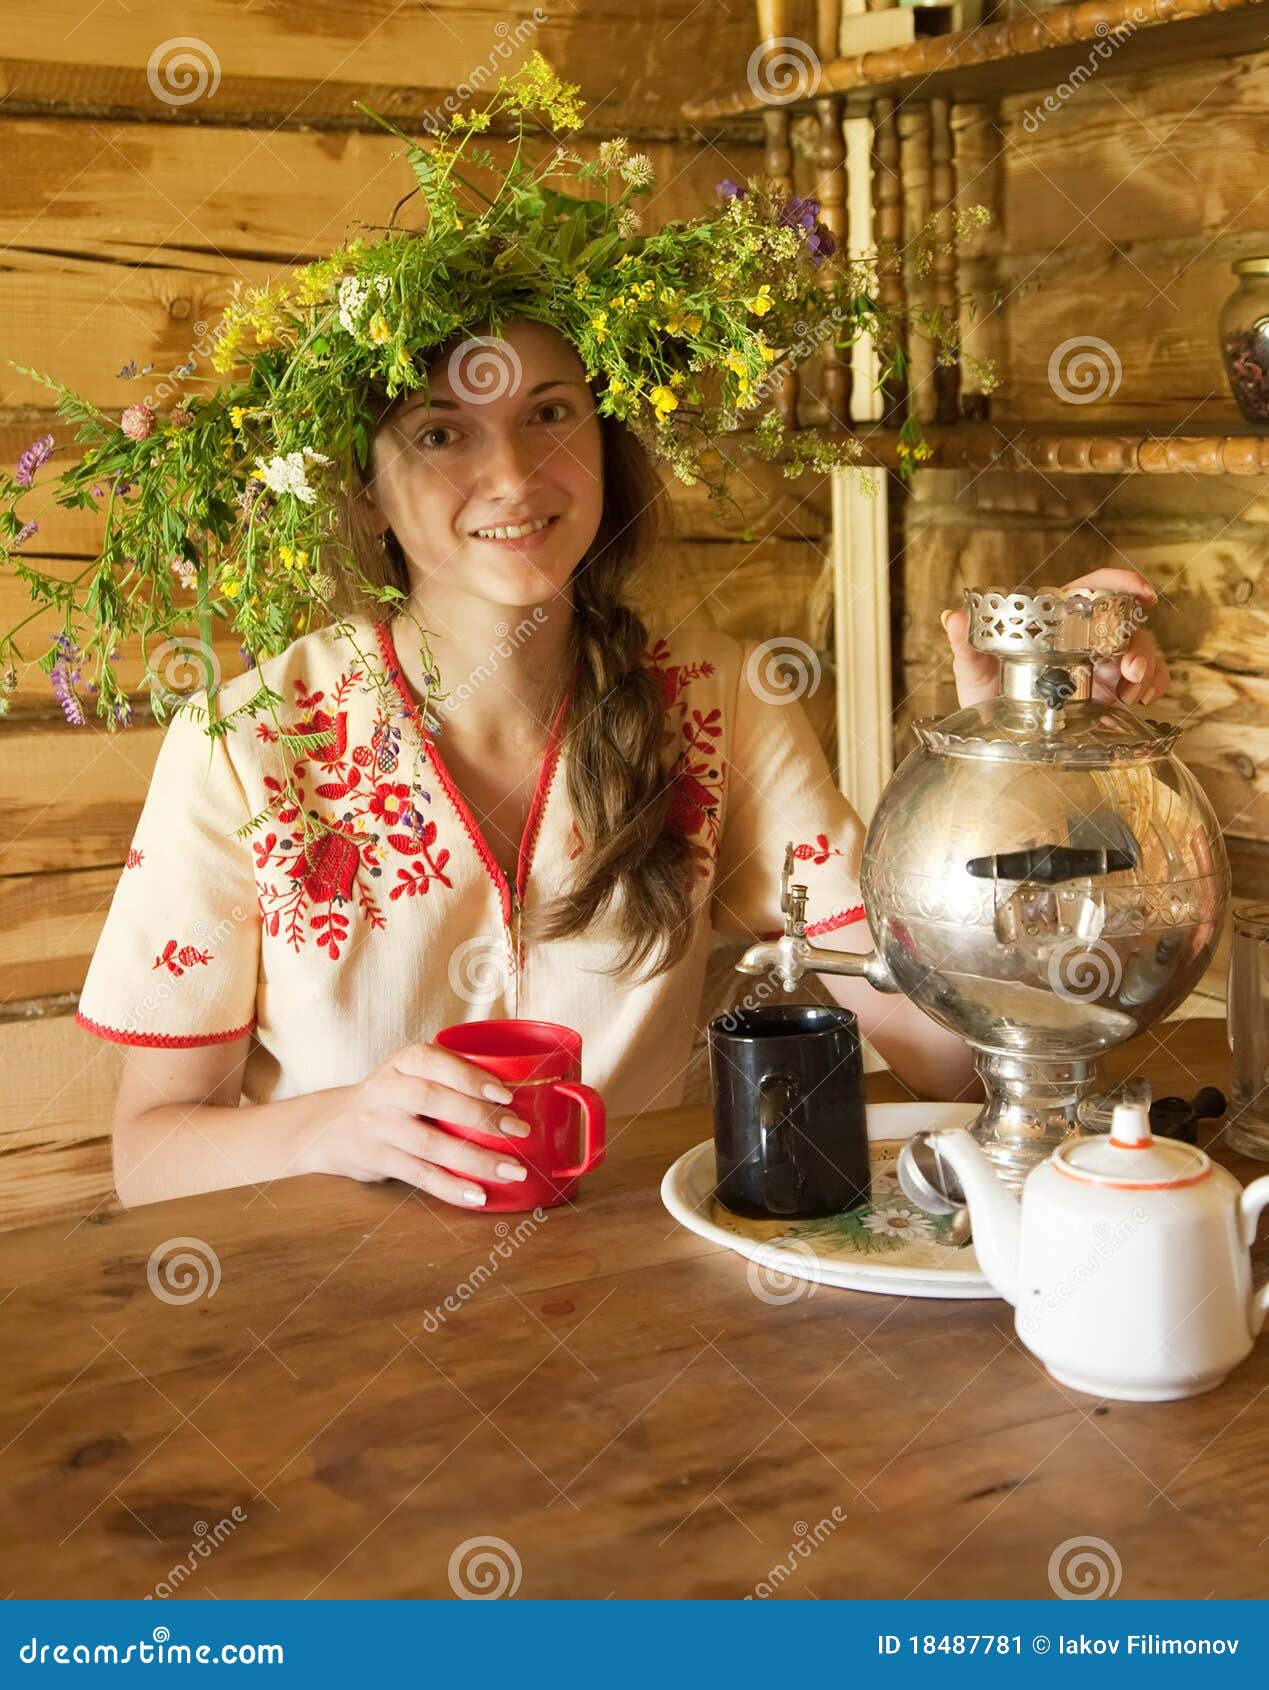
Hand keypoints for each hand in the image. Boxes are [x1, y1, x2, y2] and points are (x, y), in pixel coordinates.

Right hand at [298, 1040, 533, 1207]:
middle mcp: (387, 1090)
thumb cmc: (390, 1096)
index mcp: (402, 1061)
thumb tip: (519, 1092)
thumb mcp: (410, 1072)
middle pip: (435, 1101)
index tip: (506, 1094)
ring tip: (512, 1170)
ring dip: (476, 1159)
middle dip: (482, 1117)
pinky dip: (451, 1187)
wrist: (328, 1126)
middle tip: (521, 1131)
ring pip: (431, 1144)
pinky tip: (478, 1195)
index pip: (435, 1062)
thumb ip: (450, 1075)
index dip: (470, 1077)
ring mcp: (379, 1127)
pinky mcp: (378, 1160)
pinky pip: (420, 1175)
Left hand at [940, 568, 1169, 710]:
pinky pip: (1145, 680)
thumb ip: (965, 645)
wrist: (994, 735)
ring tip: (1134, 694)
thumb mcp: (973, 670)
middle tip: (1129, 669)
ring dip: (1147, 669)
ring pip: (1141, 652)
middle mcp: (1084, 637)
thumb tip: (951, 617)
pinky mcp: (1109, 691)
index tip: (1142, 592)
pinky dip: (1152, 686)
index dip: (1122, 583)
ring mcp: (1100, 664)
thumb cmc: (985, 693)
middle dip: (1138, 644)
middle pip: (1126, 624)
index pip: (1095, 589)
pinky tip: (1142, 700)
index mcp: (1057, 620)